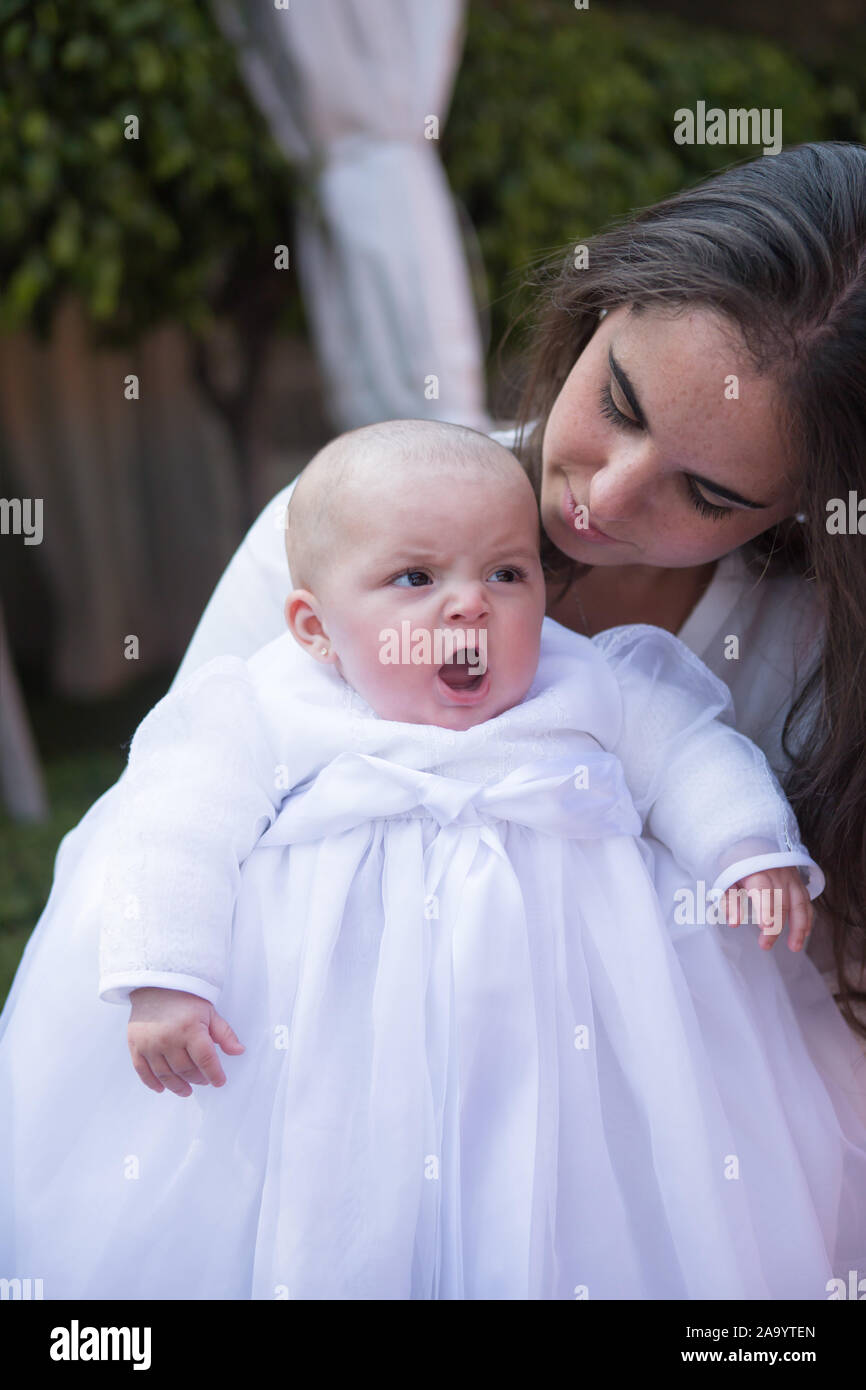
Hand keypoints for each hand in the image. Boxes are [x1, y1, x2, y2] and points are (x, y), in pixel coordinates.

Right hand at [127, 987, 244, 1096]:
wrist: (156, 986)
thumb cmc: (186, 999)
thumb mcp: (210, 1012)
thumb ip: (224, 1034)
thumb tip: (239, 1051)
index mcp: (191, 1028)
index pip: (206, 1060)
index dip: (214, 1074)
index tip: (219, 1082)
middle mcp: (169, 1038)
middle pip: (185, 1070)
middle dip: (198, 1079)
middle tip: (203, 1080)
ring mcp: (150, 1044)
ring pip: (166, 1075)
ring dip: (177, 1086)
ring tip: (187, 1090)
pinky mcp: (135, 1046)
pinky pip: (143, 1072)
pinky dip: (152, 1083)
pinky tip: (162, 1088)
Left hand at [723, 866, 812, 951]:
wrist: (752, 843)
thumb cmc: (738, 865)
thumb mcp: (727, 879)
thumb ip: (730, 901)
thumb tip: (734, 923)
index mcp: (757, 871)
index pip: (763, 891)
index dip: (765, 909)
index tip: (765, 926)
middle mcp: (777, 874)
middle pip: (780, 902)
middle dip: (775, 926)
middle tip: (765, 945)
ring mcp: (791, 878)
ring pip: (799, 904)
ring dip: (798, 927)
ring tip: (795, 946)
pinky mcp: (798, 883)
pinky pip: (806, 902)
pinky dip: (807, 918)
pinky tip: (805, 933)